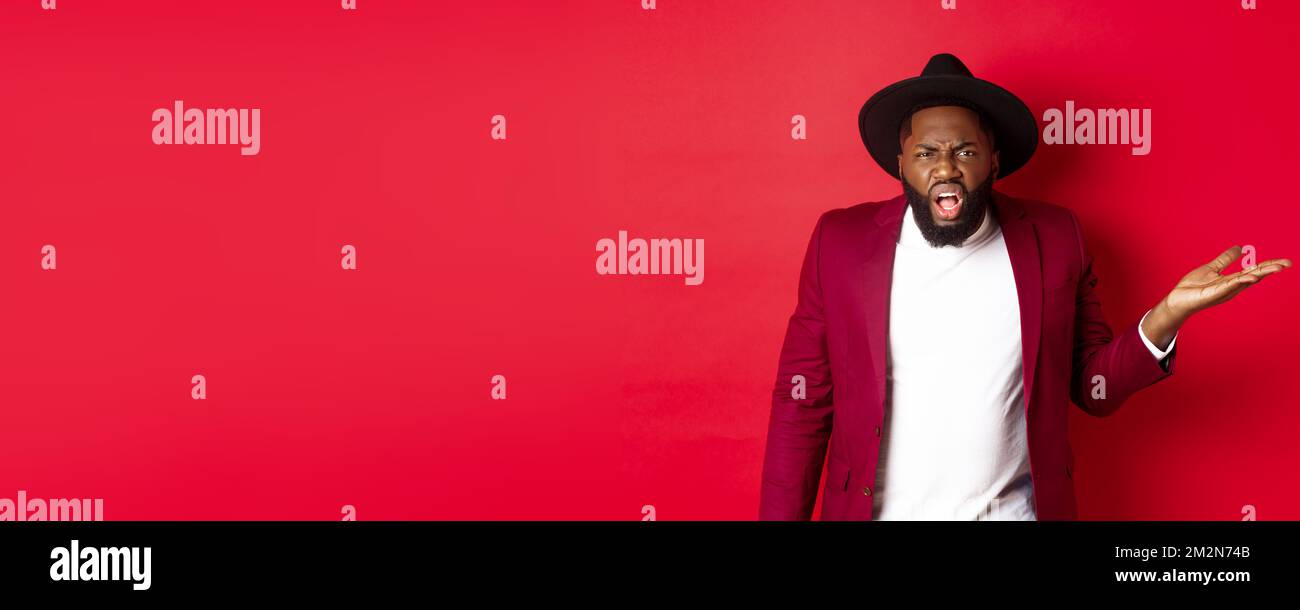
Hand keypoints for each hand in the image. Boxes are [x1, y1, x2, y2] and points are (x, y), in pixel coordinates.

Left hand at [1162, 245, 1290, 319]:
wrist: (1177, 299)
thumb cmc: (1193, 286)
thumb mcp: (1212, 268)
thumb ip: (1226, 259)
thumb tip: (1240, 248)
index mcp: (1233, 280)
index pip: (1254, 270)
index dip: (1269, 265)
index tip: (1284, 261)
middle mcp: (1232, 286)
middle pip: (1255, 275)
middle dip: (1270, 269)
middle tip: (1287, 264)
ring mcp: (1224, 291)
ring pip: (1246, 281)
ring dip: (1260, 274)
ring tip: (1276, 268)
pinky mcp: (1214, 294)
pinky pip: (1228, 287)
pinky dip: (1239, 282)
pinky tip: (1250, 277)